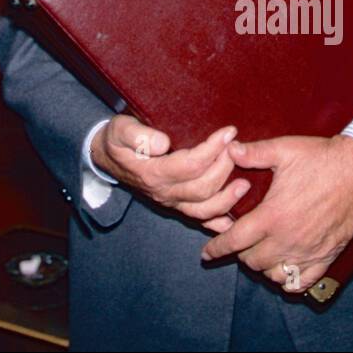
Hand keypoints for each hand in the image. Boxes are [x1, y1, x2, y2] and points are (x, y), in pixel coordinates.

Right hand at [90, 115, 247, 221]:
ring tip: (245, 182)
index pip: (190, 165)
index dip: (212, 149)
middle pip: (203, 187)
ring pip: (205, 209)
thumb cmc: (116, 140)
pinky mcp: (175, 206)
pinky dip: (219, 223)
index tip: (229, 132)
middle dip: (224, 168)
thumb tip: (162, 142)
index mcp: (152, 173)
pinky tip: (235, 219)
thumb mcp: (119, 129)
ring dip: (228, 198)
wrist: (107, 157)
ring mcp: (170, 203)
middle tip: (238, 148)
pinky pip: (200, 221)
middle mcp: (163, 193)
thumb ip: (137, 135)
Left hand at [200, 135, 352, 292]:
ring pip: (274, 274)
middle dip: (239, 253)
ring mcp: (309, 251)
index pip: (235, 240)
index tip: (206, 253)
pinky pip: (302, 282)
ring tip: (258, 252)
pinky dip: (288, 280)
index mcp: (273, 216)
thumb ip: (253, 153)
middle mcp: (288, 239)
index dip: (217, 248)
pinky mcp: (327, 256)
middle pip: (252, 261)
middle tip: (238, 241)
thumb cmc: (321, 159)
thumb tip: (229, 149)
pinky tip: (283, 268)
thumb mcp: (283, 149)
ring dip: (262, 267)